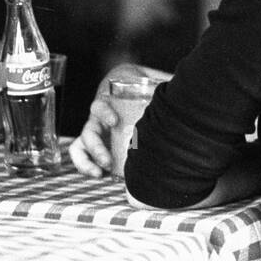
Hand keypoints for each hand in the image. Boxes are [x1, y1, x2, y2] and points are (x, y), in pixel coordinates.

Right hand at [68, 62, 170, 177]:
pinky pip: (85, 158)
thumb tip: (180, 86)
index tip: (114, 121)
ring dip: (86, 162)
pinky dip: (88, 167)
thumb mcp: (147, 85)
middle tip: (107, 161)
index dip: (104, 113)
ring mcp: (96, 134)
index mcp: (107, 103)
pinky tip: (101, 175)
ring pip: (80, 147)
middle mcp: (98, 119)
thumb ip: (160, 86)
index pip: (99, 106)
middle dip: (96, 148)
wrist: (130, 90)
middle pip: (88, 132)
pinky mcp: (99, 146)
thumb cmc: (138, 89)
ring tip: (100, 173)